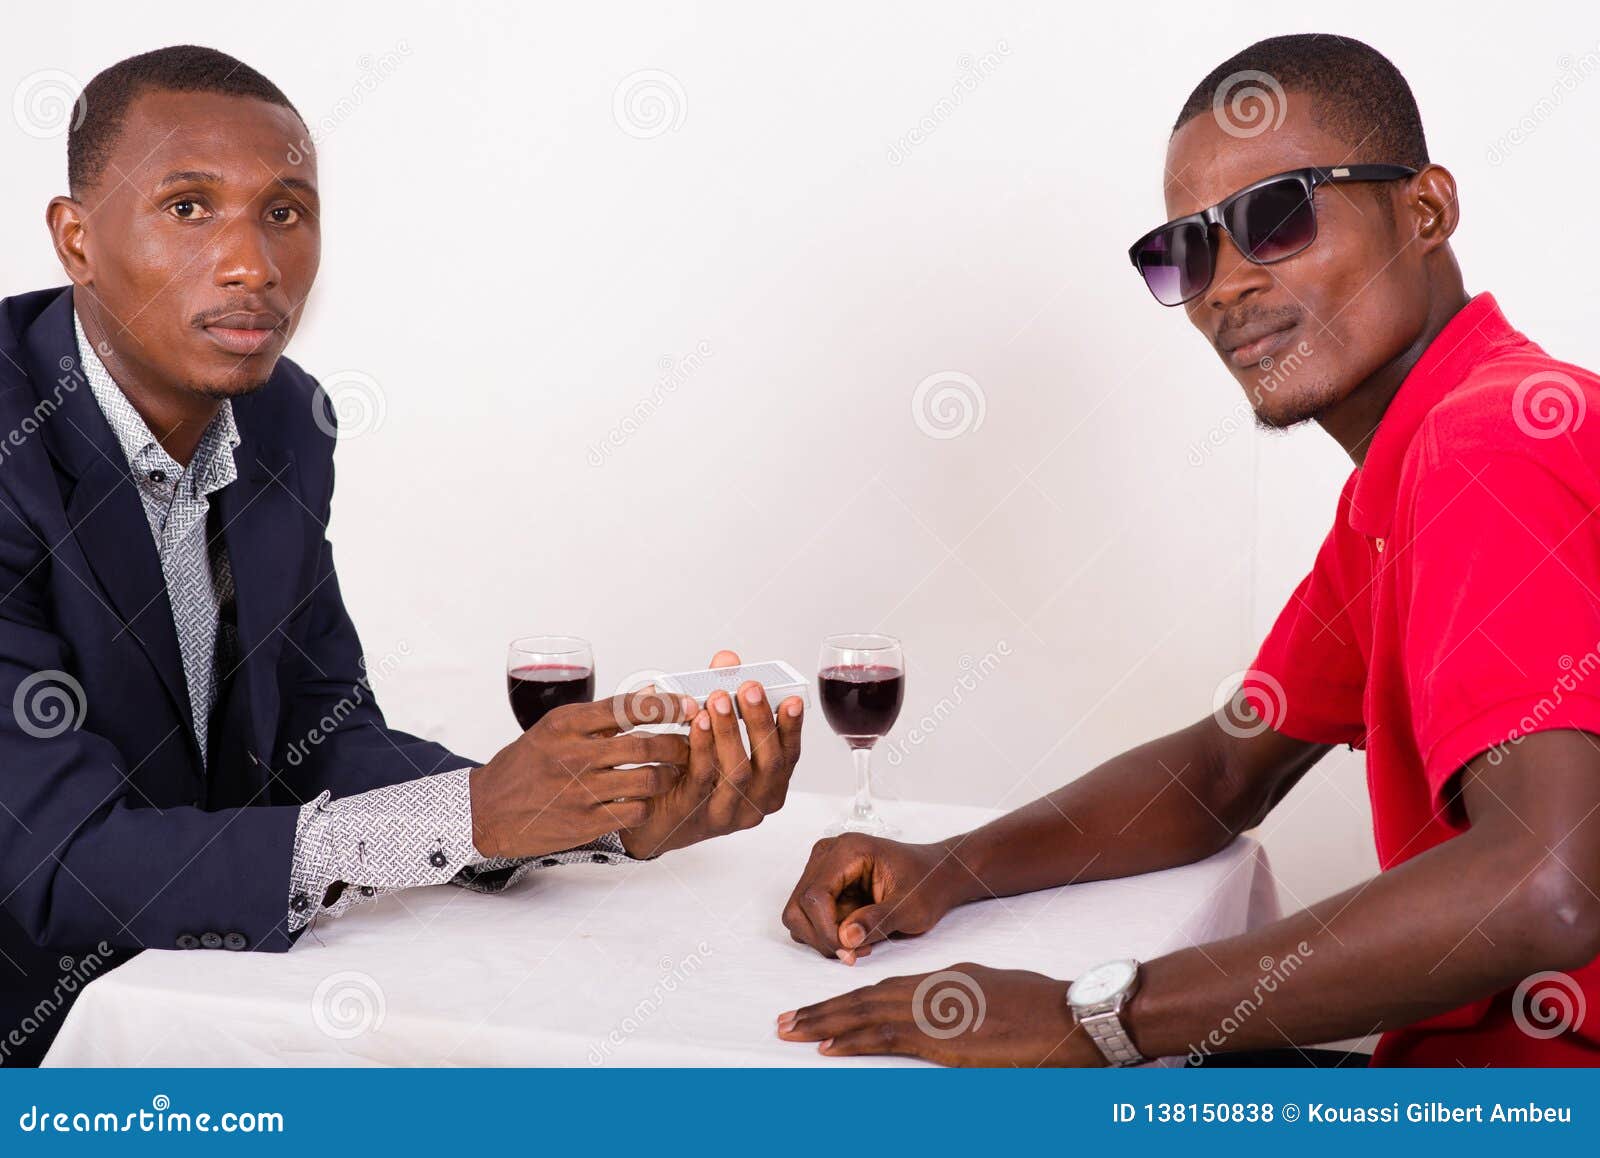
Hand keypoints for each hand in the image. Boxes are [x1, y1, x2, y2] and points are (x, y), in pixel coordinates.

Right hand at [469, 689, 695, 858]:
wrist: (486, 810)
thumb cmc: (524, 766)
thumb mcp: (553, 729)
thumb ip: (600, 716)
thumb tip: (650, 694)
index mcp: (566, 724)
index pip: (628, 707)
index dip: (666, 706)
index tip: (686, 706)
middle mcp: (573, 755)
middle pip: (644, 744)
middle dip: (676, 744)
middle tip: (689, 744)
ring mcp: (580, 791)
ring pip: (646, 779)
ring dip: (668, 776)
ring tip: (673, 773)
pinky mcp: (584, 823)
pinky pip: (634, 812)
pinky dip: (647, 805)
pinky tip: (645, 800)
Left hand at [619, 650, 803, 857]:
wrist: (649, 815)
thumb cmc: (687, 774)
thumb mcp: (712, 735)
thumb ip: (722, 697)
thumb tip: (728, 661)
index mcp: (768, 786)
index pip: (789, 756)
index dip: (792, 728)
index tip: (791, 700)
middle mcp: (753, 803)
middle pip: (769, 764)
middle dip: (760, 722)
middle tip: (749, 688)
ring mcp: (725, 813)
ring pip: (738, 772)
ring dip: (730, 731)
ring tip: (719, 698)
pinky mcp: (694, 816)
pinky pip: (702, 779)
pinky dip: (702, 747)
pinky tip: (697, 723)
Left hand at [776, 963, 1097, 1066]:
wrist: (1070, 1015)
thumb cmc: (1044, 1007)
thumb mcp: (995, 993)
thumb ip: (963, 999)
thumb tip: (943, 1015)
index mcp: (945, 977)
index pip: (883, 987)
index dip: (848, 998)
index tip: (819, 1008)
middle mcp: (932, 988)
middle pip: (864, 997)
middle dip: (822, 1010)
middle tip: (786, 1020)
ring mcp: (935, 1011)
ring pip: (865, 1014)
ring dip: (824, 1024)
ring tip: (791, 1031)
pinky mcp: (942, 1038)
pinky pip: (886, 1038)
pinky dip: (852, 1040)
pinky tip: (827, 1046)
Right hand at [782, 832, 973, 962]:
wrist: (938, 875)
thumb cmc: (928, 884)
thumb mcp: (910, 908)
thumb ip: (877, 921)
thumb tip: (844, 939)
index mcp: (848, 850)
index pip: (814, 895)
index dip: (826, 930)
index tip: (849, 952)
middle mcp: (828, 854)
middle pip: (798, 906)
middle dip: (822, 937)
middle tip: (854, 953)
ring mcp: (822, 868)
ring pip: (798, 914)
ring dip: (823, 938)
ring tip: (858, 945)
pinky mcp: (825, 884)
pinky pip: (808, 916)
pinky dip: (825, 934)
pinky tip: (855, 936)